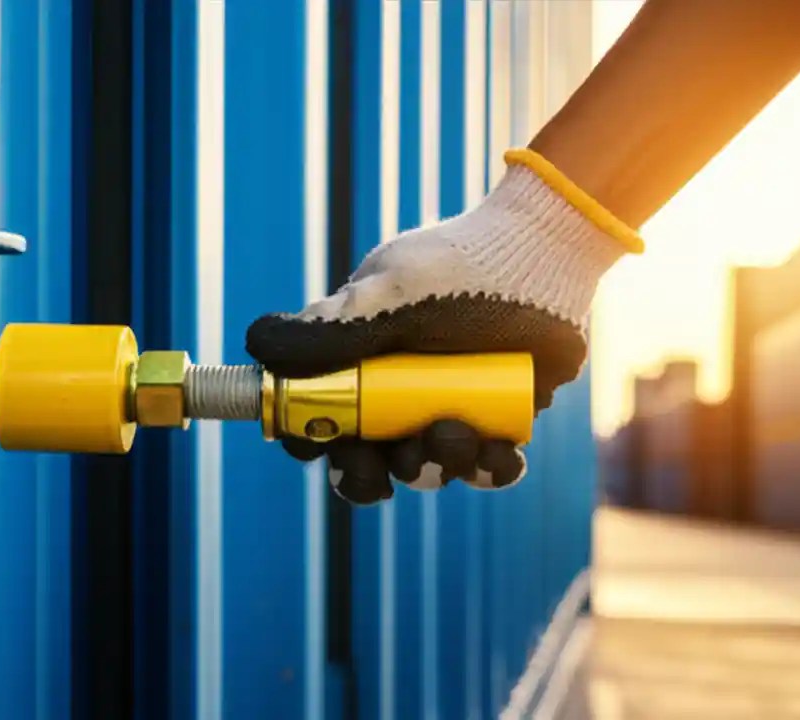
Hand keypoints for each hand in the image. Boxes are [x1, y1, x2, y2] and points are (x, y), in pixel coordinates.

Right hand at [246, 161, 629, 503]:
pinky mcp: (499, 422)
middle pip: (367, 463)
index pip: (317, 420)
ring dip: (436, 465)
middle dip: (372, 475)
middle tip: (389, 461)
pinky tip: (501, 451)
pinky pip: (490, 467)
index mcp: (357, 366)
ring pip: (428, 470)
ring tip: (455, 431)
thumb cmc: (456, 265)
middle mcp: (396, 398)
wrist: (541, 251)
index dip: (313, 441)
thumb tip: (257, 344)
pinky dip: (493, 468)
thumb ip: (329, 326)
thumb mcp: (389, 292)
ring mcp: (447, 412)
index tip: (326, 442)